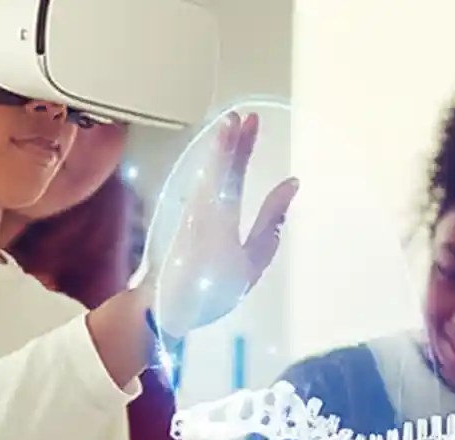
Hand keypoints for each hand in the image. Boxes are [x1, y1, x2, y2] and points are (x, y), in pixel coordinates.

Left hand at [151, 111, 298, 338]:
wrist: (164, 306)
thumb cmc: (211, 288)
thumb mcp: (252, 261)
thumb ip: (272, 221)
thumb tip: (290, 186)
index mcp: (221, 211)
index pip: (232, 166)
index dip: (241, 142)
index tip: (248, 120)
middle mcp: (203, 204)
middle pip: (218, 164)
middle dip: (231, 140)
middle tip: (244, 118)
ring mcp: (190, 212)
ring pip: (207, 172)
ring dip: (220, 151)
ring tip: (232, 134)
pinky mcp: (185, 221)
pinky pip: (201, 184)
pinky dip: (211, 168)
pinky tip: (216, 167)